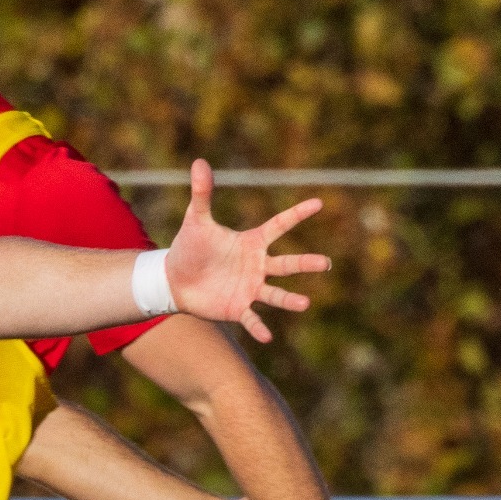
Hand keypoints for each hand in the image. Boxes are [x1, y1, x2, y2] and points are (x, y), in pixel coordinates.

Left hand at [164, 160, 329, 342]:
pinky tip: (268, 337)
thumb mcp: (196, 221)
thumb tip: (198, 162)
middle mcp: (257, 265)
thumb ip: (201, 194)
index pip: (279, 225)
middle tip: (326, 263)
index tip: (319, 202)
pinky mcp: (237, 307)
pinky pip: (251, 318)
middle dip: (306, 263)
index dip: (298, 214)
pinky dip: (259, 327)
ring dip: (290, 299)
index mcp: (252, 242)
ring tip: (305, 303)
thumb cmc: (189, 247)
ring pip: (276, 293)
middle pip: (287, 263)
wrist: (174, 279)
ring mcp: (250, 287)